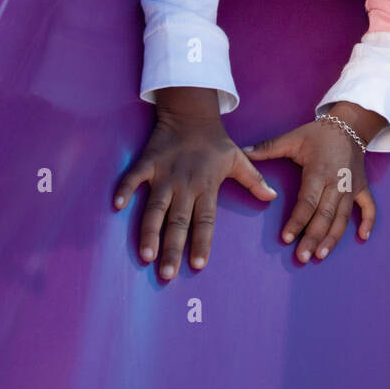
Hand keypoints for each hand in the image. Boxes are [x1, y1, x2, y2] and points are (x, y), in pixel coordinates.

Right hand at [113, 113, 277, 278]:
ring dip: (150, 232)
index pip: (205, 221)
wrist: (192, 113)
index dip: (201, 243)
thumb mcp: (238, 159)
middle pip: (178, 222)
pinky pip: (133, 178)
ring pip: (155, 208)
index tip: (197, 266)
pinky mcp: (147, 162)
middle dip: (172, 249)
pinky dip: (125, 190)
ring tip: (146, 256)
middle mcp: (184, 185)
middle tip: (167, 275)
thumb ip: (254, 180)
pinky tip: (117, 207)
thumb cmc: (216, 141)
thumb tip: (272, 197)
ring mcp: (164, 174)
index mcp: (206, 187)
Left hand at [242, 115, 375, 262]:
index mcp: (318, 171)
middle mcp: (336, 183)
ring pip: (343, 217)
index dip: (297, 221)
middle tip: (302, 257)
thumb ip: (268, 148)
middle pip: (324, 215)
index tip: (286, 238)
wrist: (350, 124)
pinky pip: (368, 207)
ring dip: (333, 238)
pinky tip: (362, 238)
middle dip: (313, 237)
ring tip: (321, 255)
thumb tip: (243, 152)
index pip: (307, 202)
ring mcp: (351, 187)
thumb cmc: (318, 133)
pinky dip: (368, 222)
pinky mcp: (362, 187)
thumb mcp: (293, 138)